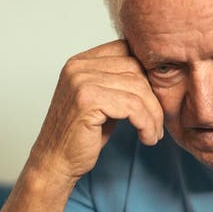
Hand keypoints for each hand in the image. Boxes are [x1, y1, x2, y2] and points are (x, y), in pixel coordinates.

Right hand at [29, 40, 164, 183]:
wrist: (55, 162)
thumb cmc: (80, 136)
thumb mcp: (102, 102)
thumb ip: (119, 84)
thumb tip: (152, 75)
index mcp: (80, 62)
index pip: (126, 50)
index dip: (146, 74)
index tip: (153, 100)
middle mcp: (78, 67)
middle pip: (135, 68)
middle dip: (153, 97)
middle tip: (157, 122)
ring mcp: (81, 81)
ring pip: (138, 88)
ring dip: (153, 114)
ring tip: (153, 133)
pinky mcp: (87, 101)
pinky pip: (132, 106)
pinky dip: (146, 124)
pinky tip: (146, 137)